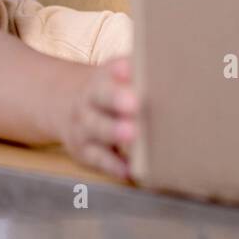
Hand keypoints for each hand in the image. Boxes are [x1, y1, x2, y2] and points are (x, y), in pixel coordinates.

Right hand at [57, 56, 139, 179]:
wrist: (63, 105)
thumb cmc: (108, 92)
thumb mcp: (114, 78)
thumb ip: (140, 75)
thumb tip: (175, 71)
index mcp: (102, 78)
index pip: (109, 69)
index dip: (118, 69)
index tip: (129, 69)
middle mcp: (90, 99)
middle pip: (100, 96)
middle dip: (115, 98)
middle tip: (133, 103)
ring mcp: (84, 125)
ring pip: (96, 127)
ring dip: (113, 131)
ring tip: (131, 133)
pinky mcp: (84, 150)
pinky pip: (97, 158)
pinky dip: (112, 164)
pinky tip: (127, 169)